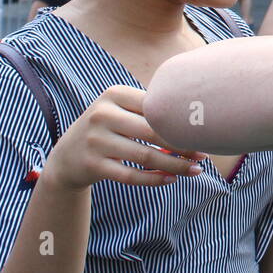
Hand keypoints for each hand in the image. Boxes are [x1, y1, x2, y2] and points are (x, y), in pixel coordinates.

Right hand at [43, 85, 209, 191]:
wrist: (67, 156)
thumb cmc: (108, 128)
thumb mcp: (121, 109)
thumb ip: (150, 107)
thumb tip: (196, 114)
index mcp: (114, 94)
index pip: (156, 107)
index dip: (182, 121)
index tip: (204, 130)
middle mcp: (102, 114)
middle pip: (153, 132)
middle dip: (182, 145)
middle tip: (204, 153)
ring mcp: (95, 141)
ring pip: (145, 156)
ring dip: (175, 165)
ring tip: (195, 169)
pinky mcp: (93, 165)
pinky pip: (131, 175)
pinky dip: (154, 178)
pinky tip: (171, 179)